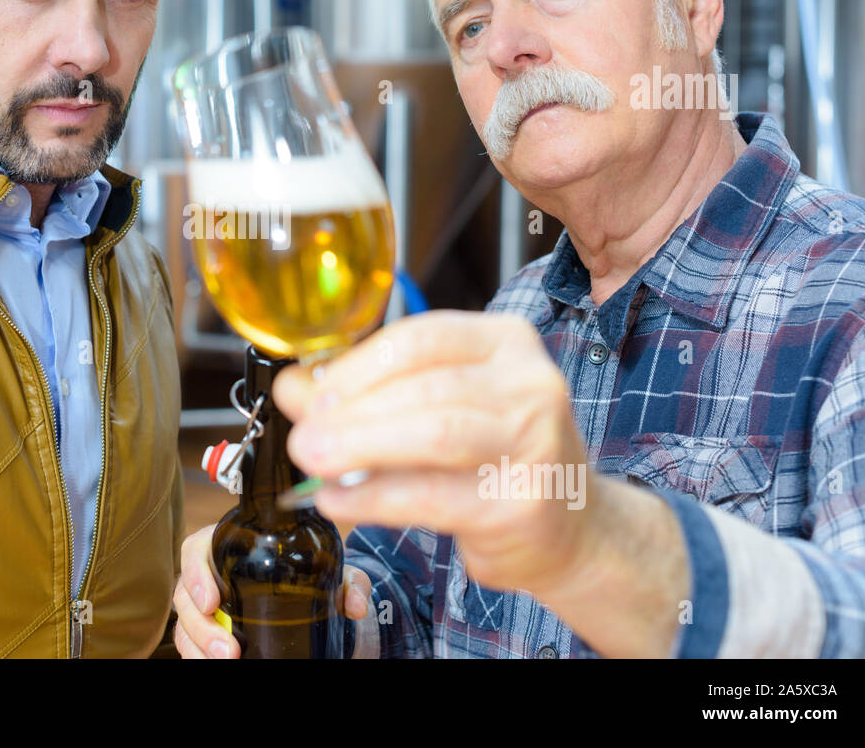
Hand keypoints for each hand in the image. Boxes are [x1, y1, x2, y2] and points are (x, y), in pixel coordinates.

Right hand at [172, 524, 371, 657]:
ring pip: (184, 624)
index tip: (211, 601)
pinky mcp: (206, 630)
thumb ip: (348, 582)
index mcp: (229, 546)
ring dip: (199, 647)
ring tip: (227, 662)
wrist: (309, 601)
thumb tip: (354, 605)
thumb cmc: (311, 576)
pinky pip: (189, 644)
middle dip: (201, 627)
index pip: (196, 550)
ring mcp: (204, 605)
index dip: (196, 573)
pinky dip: (197, 656)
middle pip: (185, 595)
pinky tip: (213, 665)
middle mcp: (209, 574)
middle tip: (229, 650)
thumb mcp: (333, 574)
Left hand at [272, 309, 602, 598]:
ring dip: (359, 448)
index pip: (420, 338)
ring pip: (433, 434)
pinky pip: (433, 495)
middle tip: (302, 438)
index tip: (311, 395)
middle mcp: (530, 383)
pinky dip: (374, 498)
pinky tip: (338, 501)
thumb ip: (365, 394)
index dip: (357, 366)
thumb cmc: (494, 456)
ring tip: (312, 462)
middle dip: (350, 413)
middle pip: (423, 386)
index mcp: (505, 342)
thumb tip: (293, 389)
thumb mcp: (435, 408)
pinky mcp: (523, 502)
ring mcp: (534, 442)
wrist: (571, 527)